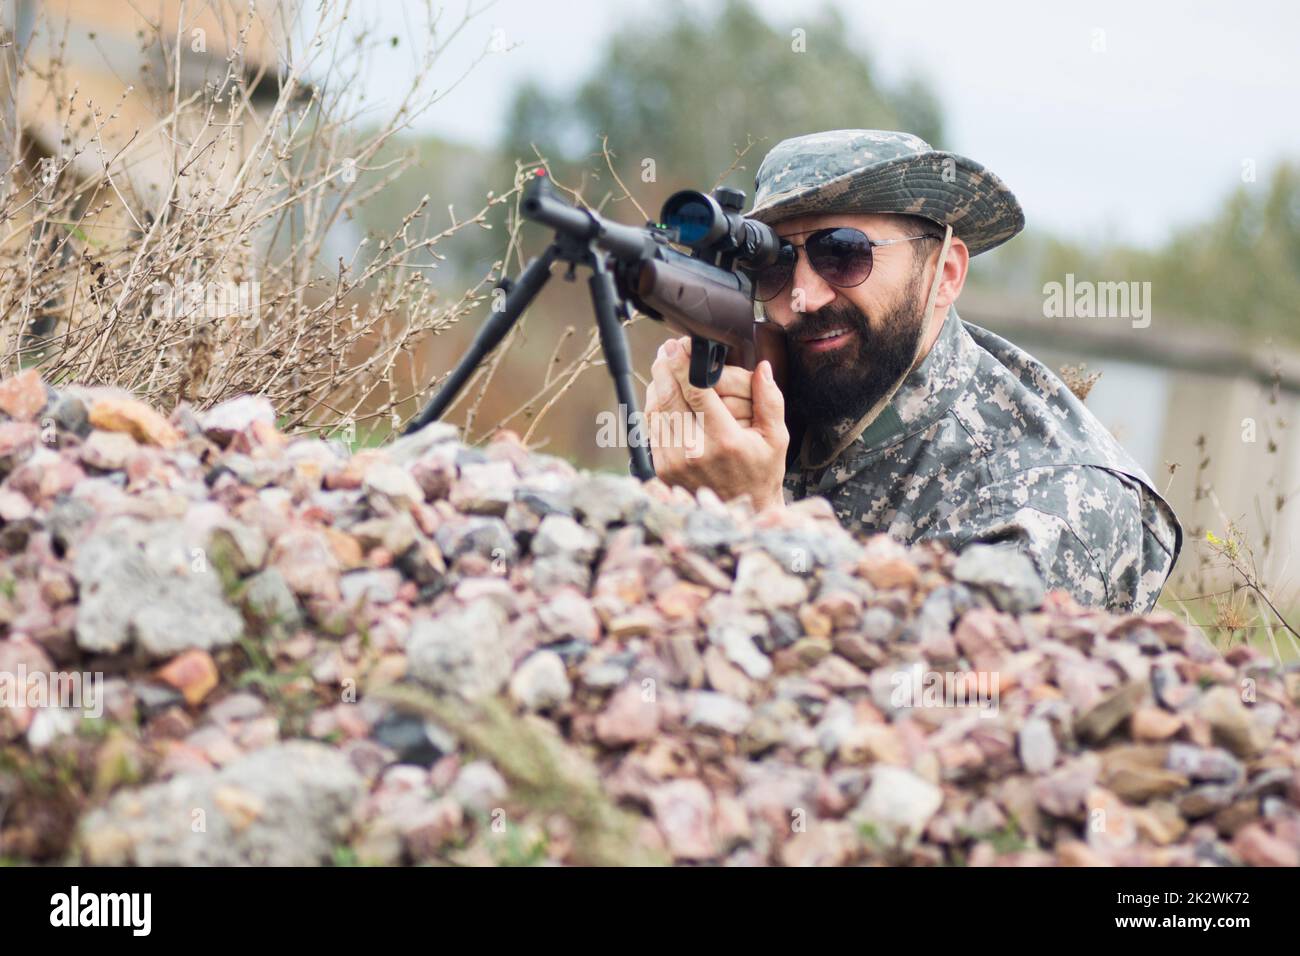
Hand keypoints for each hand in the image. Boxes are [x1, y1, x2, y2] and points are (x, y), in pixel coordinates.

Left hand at [643, 336, 788, 511]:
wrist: (740, 512)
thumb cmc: (761, 472)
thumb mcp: (776, 438)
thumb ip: (770, 401)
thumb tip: (763, 368)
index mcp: (725, 440)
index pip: (696, 391)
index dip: (684, 363)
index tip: (681, 345)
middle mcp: (695, 451)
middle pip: (670, 397)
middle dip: (665, 367)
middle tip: (667, 348)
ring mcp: (674, 462)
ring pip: (656, 411)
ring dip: (656, 384)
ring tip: (663, 365)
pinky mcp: (662, 469)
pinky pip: (652, 429)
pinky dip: (653, 407)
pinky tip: (661, 393)